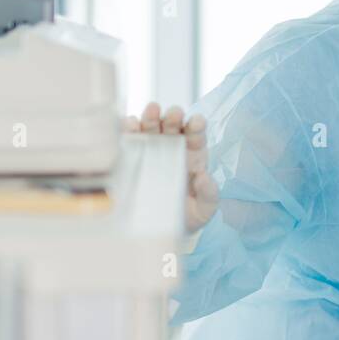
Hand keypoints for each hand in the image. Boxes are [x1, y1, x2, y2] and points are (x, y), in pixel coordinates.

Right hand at [124, 102, 219, 231]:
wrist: (161, 229)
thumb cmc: (188, 214)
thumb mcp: (205, 209)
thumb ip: (209, 194)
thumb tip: (204, 177)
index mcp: (194, 155)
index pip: (196, 135)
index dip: (197, 126)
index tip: (197, 122)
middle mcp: (173, 146)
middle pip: (173, 126)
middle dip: (174, 117)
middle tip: (174, 114)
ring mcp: (151, 148)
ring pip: (151, 127)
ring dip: (151, 117)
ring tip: (152, 110)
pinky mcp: (131, 155)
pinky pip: (129, 138)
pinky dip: (128, 128)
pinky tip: (130, 125)